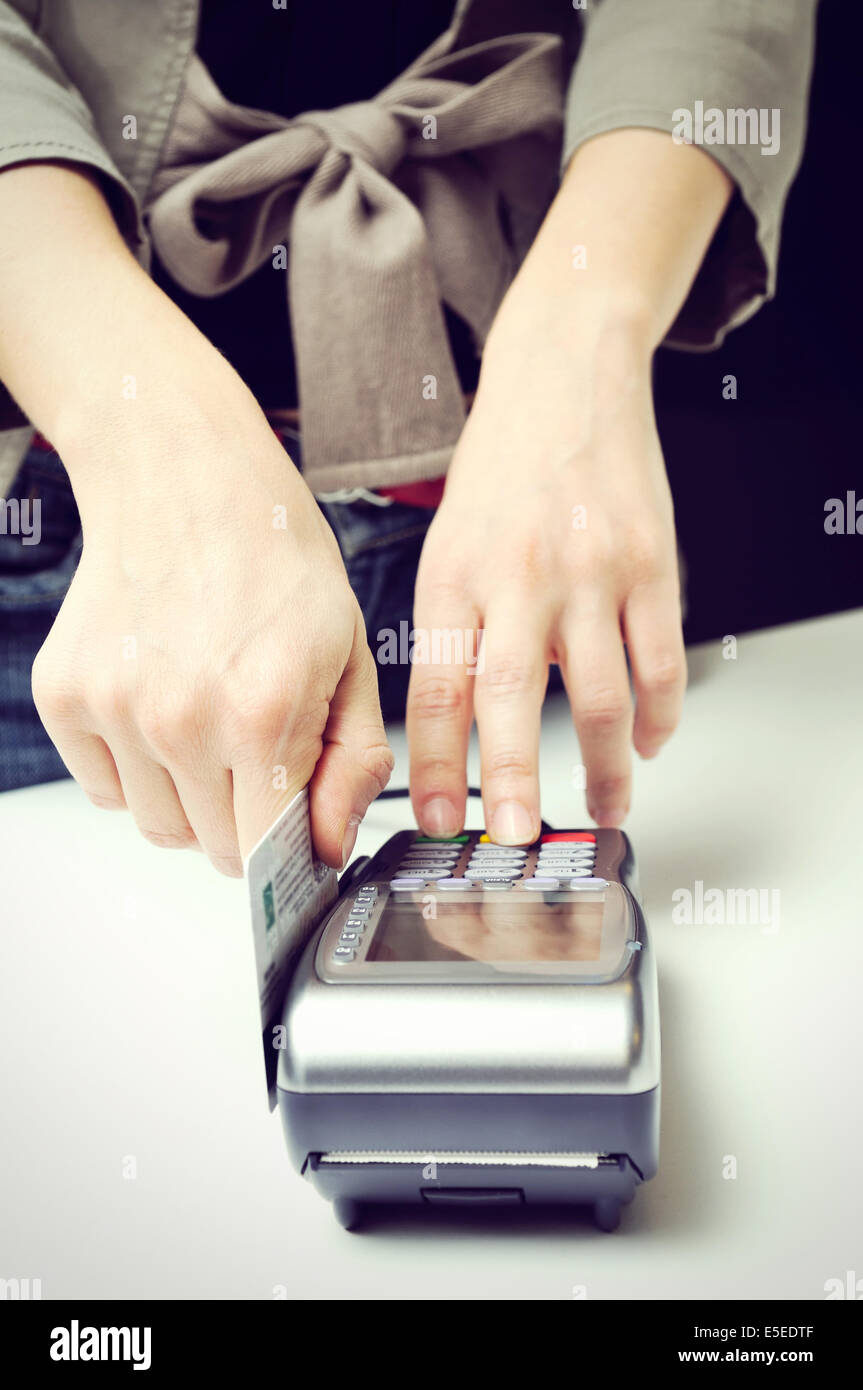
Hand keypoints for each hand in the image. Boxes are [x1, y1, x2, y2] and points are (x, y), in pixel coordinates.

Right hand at [32, 363, 392, 875]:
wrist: (185, 480)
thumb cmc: (276, 559)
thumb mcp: (349, 656)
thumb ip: (350, 761)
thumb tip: (328, 846)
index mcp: (263, 710)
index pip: (266, 852)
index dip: (289, 850)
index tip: (295, 834)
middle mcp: (180, 717)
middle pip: (213, 848)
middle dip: (245, 819)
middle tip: (257, 750)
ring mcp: (114, 708)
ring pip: (157, 827)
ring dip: (190, 799)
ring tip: (209, 722)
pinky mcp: (63, 696)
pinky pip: (105, 789)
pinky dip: (136, 771)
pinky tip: (162, 707)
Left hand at [406, 305, 685, 843]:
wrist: (564, 376)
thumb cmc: (500, 470)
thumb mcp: (448, 544)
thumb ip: (455, 630)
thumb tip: (463, 730)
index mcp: (454, 575)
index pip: (436, 689)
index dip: (435, 765)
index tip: (439, 818)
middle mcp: (519, 574)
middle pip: (510, 699)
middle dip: (511, 781)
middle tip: (515, 839)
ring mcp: (590, 569)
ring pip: (600, 694)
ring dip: (604, 767)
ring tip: (601, 807)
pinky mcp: (651, 561)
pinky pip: (659, 660)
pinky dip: (660, 714)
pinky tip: (650, 743)